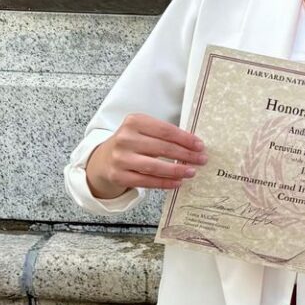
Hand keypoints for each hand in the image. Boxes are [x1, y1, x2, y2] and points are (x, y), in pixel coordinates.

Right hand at [84, 115, 205, 200]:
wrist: (103, 159)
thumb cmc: (131, 143)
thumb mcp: (143, 131)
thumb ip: (163, 135)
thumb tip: (194, 145)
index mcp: (134, 121)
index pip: (166, 130)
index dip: (186, 139)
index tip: (200, 145)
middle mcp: (125, 138)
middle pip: (163, 148)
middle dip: (186, 155)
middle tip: (201, 159)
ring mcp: (120, 158)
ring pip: (155, 166)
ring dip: (177, 170)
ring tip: (192, 172)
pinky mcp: (118, 175)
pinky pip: (146, 181)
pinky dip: (164, 182)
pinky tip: (177, 182)